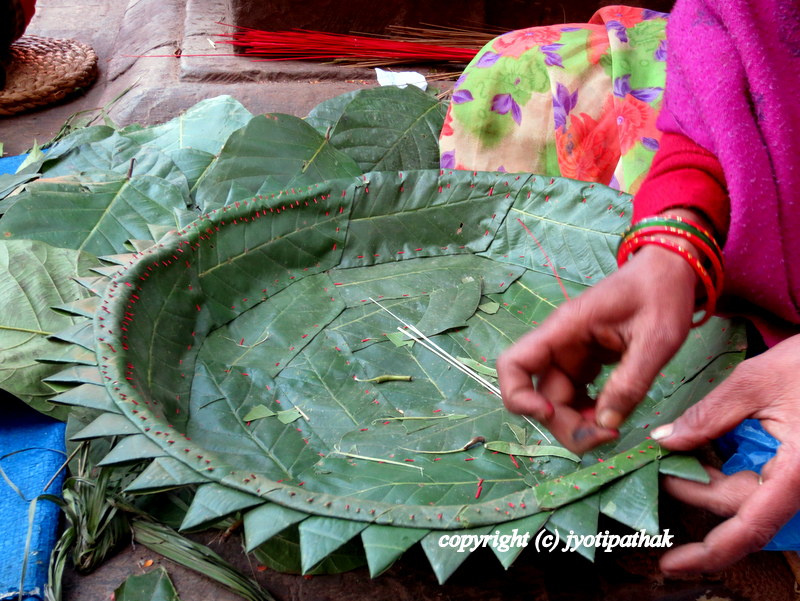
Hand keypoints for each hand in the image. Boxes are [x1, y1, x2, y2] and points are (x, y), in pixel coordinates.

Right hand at [496, 243, 696, 452]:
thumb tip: (607, 425)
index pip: (513, 363)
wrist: (670, 270)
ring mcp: (572, 356)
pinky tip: (614, 418)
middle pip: (538, 395)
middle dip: (565, 424)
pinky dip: (591, 414)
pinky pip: (577, 397)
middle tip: (606, 436)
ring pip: (558, 401)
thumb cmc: (661, 293)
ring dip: (578, 424)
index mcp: (564, 330)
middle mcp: (560, 345)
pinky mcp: (587, 364)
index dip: (518, 396)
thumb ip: (630, 383)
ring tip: (615, 429)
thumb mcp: (655, 339)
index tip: (549, 414)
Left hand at [653, 333, 799, 574]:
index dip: (708, 552)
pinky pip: (760, 482)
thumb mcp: (756, 381)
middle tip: (657, 466)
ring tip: (675, 460)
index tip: (670, 564)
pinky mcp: (797, 469)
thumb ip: (709, 416)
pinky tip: (704, 455)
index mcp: (799, 473)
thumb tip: (665, 440)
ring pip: (747, 496)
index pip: (748, 527)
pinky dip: (729, 472)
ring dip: (709, 483)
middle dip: (692, 491)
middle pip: (738, 507)